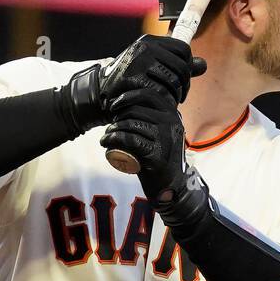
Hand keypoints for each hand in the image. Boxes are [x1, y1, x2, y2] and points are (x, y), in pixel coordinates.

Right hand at [57, 35, 205, 136]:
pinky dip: (163, 102)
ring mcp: (138, 63)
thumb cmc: (129, 81)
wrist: (99, 94)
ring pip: (174, 81)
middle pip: (182, 67)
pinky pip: (161, 93)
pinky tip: (157, 105)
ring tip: (167, 101)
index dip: (189, 67)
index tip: (184, 79)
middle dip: (184, 85)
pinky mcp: (134, 80)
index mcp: (149, 42)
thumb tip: (203, 65)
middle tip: (180, 96)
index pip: (183, 50)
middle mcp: (144, 48)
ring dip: (175, 96)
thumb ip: (177, 64)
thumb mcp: (152, 66)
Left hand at [99, 87, 189, 202]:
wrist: (169, 186)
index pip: (148, 94)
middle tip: (110, 128)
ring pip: (130, 124)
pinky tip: (106, 143)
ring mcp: (165, 138)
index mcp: (173, 114)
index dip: (127, 96)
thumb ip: (151, 116)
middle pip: (135, 110)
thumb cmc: (159, 156)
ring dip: (112, 130)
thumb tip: (125, 101)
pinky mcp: (156, 154)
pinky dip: (113, 139)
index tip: (113, 105)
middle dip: (116, 117)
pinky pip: (129, 139)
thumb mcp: (160, 132)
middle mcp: (172, 123)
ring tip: (106, 137)